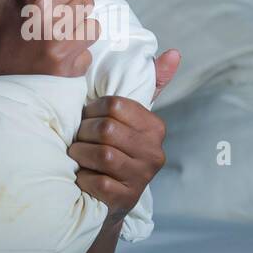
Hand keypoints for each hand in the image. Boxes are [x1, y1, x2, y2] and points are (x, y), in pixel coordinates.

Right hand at [0, 0, 98, 105]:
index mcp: (38, 2)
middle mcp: (54, 28)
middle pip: (88, 0)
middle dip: (72, 2)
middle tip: (50, 12)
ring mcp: (62, 54)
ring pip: (93, 27)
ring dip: (77, 27)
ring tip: (55, 31)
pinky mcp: (65, 74)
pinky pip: (87, 54)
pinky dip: (75, 53)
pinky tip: (53, 52)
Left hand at [68, 50, 179, 217]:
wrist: (107, 200)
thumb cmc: (115, 149)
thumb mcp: (129, 118)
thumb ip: (150, 84)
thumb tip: (174, 53)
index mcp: (155, 128)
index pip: (115, 105)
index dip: (92, 110)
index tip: (87, 118)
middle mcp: (154, 153)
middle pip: (107, 129)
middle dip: (84, 133)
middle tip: (79, 139)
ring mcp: (142, 178)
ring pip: (102, 155)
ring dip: (81, 154)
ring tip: (78, 155)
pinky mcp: (126, 199)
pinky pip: (98, 182)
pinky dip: (82, 178)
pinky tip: (82, 177)